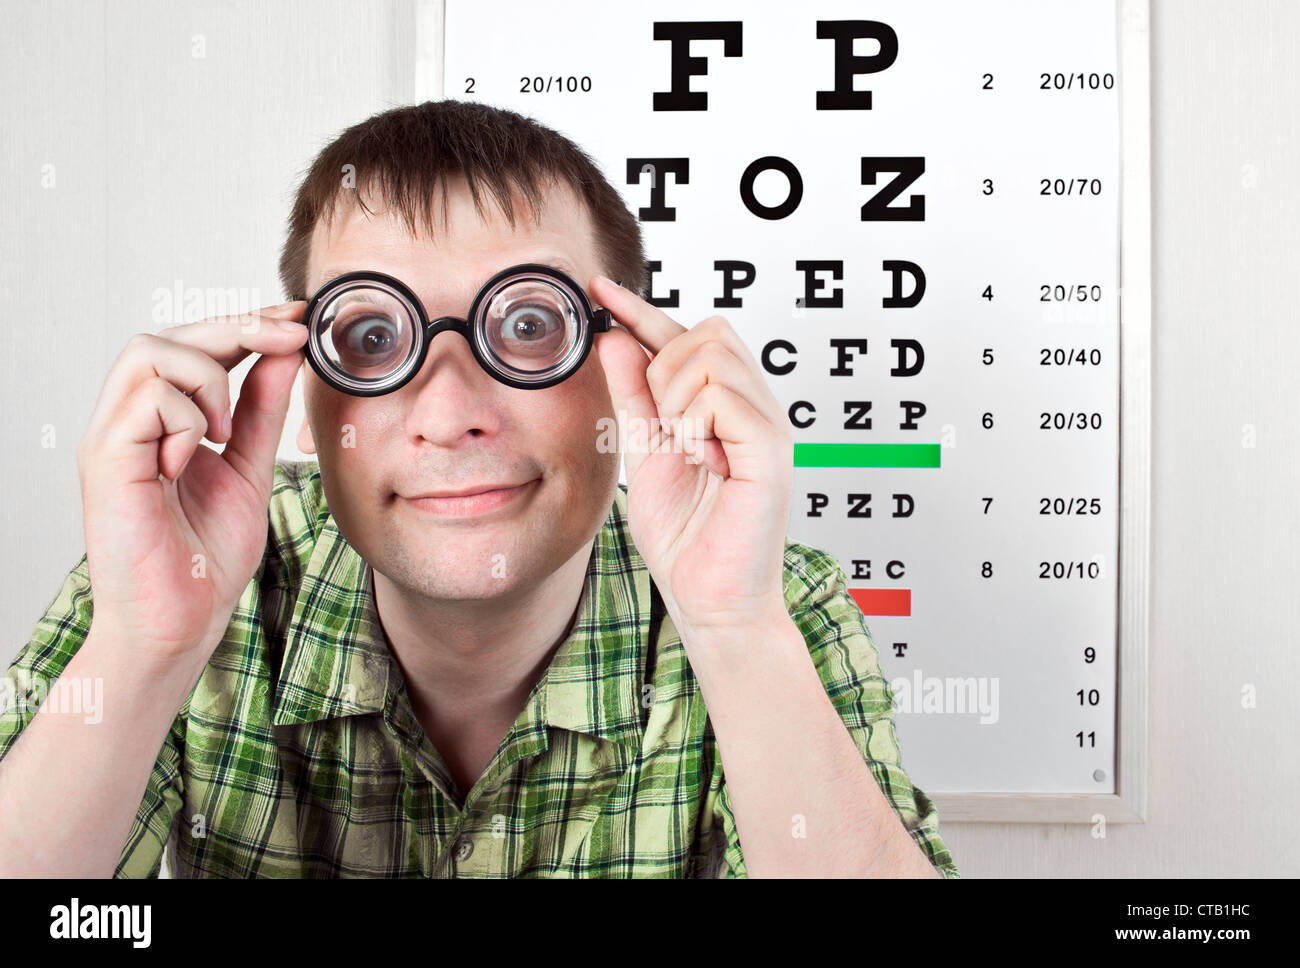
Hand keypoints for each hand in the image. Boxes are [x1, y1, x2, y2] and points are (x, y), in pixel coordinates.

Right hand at [76, 302, 308, 661]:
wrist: (182, 622)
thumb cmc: (205, 559)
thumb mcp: (250, 467)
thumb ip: (260, 410)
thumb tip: (285, 353)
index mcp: (160, 421)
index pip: (194, 345)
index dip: (246, 324)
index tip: (298, 320)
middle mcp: (128, 421)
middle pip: (169, 335)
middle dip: (238, 327)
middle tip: (290, 338)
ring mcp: (112, 438)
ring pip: (150, 351)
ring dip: (208, 377)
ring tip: (227, 432)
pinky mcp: (105, 460)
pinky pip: (146, 399)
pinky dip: (187, 420)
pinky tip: (197, 458)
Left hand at [591, 275, 793, 640]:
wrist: (709, 601)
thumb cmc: (687, 539)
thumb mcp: (644, 455)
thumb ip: (633, 399)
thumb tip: (614, 339)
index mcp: (725, 407)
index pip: (685, 338)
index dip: (640, 310)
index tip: (599, 288)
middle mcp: (752, 408)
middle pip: (707, 331)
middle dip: (664, 366)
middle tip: (664, 425)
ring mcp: (766, 426)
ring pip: (711, 358)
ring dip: (677, 401)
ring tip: (686, 449)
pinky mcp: (771, 451)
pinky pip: (723, 397)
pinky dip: (695, 426)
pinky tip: (702, 460)